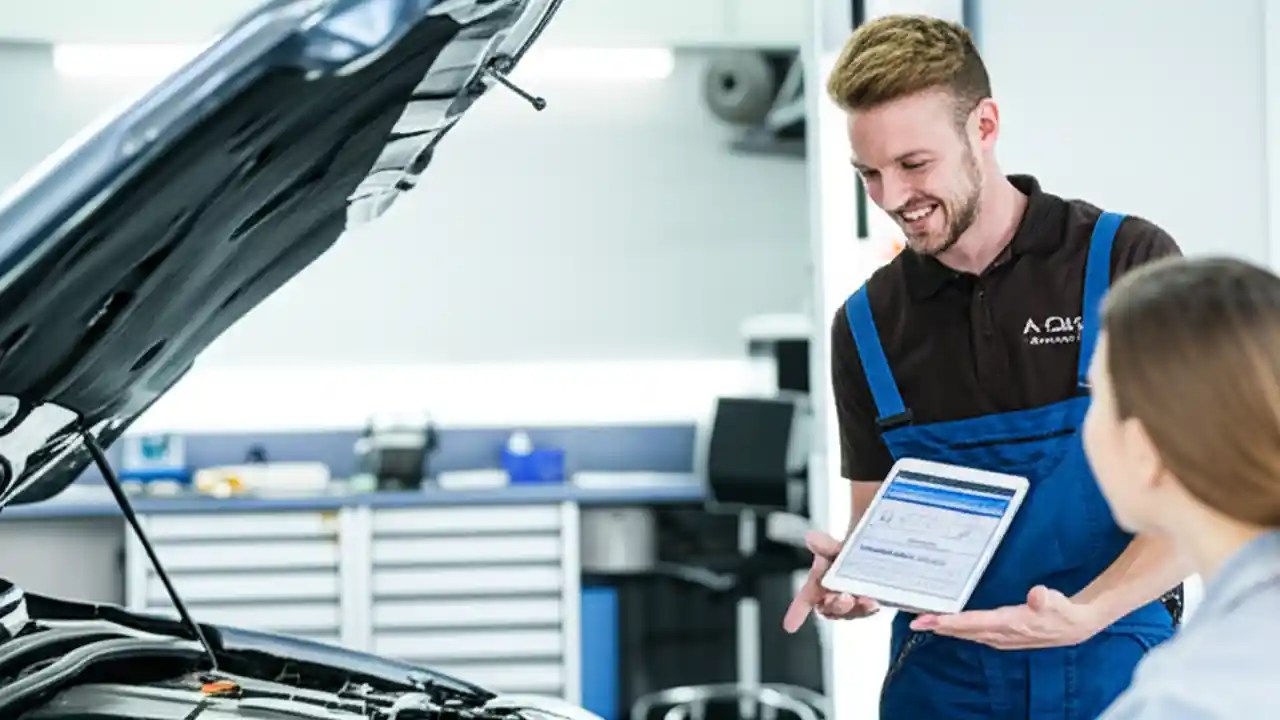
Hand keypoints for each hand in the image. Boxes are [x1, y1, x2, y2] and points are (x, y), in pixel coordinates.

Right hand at [783, 530, 879, 632]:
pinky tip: (877, 600)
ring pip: (853, 612)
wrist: (873, 549)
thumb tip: (811, 538)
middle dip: (837, 606)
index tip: (790, 625)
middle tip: (844, 598)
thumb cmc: (845, 552)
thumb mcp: (835, 546)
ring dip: (858, 609)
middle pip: (832, 608)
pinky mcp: (875, 603)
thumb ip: (825, 545)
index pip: (807, 599)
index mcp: (820, 585)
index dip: (797, 612)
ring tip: (866, 601)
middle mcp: (835, 598)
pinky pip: (872, 607)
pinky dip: (872, 605)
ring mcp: (855, 603)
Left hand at [909, 585, 1103, 649]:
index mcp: (1011, 624)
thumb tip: (1037, 594)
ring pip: (967, 633)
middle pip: (963, 630)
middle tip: (914, 620)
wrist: (1076, 626)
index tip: (929, 620)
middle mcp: (1002, 634)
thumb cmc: (1064, 612)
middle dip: (938, 626)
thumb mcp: (1059, 603)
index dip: (950, 621)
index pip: (974, 623)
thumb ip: (1047, 599)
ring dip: (945, 628)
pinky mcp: (1003, 636)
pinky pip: (974, 633)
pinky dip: (959, 629)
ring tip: (924, 622)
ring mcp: (1002, 637)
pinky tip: (949, 625)